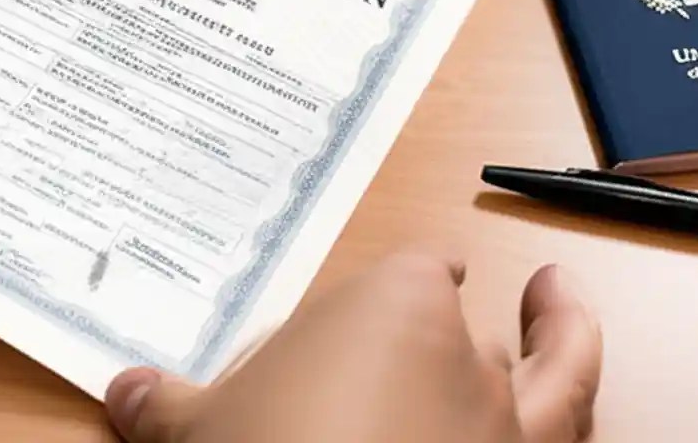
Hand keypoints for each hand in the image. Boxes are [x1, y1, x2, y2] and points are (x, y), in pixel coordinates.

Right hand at [105, 253, 602, 442]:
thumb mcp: (199, 433)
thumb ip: (165, 405)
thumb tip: (123, 392)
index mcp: (393, 306)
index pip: (415, 271)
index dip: (401, 285)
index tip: (382, 297)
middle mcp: (466, 352)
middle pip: (460, 326)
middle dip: (431, 339)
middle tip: (402, 352)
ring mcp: (507, 420)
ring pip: (546, 366)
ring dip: (556, 329)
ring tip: (558, 295)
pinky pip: (574, 420)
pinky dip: (574, 395)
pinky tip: (566, 403)